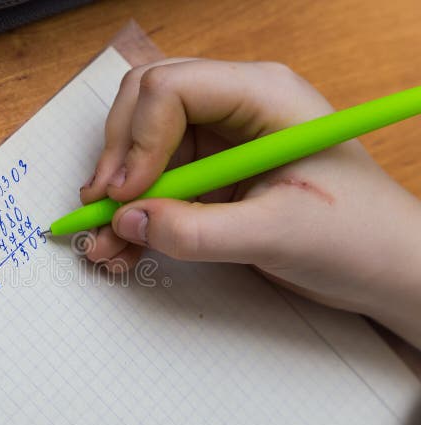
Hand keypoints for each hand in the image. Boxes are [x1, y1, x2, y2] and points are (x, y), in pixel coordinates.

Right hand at [79, 58, 420, 345]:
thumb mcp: (277, 233)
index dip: (138, 140)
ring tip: (106, 244)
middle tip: (103, 210)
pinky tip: (126, 247)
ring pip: (143, 149)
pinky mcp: (213, 176)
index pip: (173, 89)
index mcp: (262, 95)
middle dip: (118, 160)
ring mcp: (222, 141)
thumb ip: (197, 231)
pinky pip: (157, 184)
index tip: (125, 195)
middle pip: (145, 107)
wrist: (385, 270)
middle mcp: (236, 108)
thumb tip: (130, 221)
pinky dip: (135, 215)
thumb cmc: (359, 237)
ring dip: (118, 196)